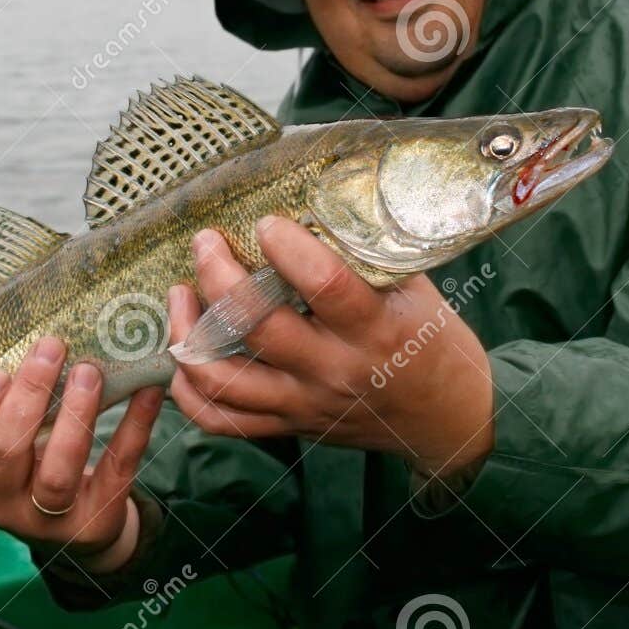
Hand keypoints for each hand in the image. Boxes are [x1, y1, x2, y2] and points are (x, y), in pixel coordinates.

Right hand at [0, 336, 163, 572]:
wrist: (77, 525)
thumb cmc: (32, 466)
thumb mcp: (5, 443)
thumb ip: (7, 404)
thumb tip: (33, 335)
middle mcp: (4, 506)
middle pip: (6, 453)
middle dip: (28, 397)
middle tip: (50, 349)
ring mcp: (50, 519)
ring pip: (58, 472)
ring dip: (74, 416)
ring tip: (88, 371)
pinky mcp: (97, 520)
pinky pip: (116, 470)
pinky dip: (133, 428)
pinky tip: (146, 392)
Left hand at [168, 216, 494, 476]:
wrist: (448, 421)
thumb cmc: (431, 342)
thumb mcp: (414, 291)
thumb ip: (366, 255)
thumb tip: (313, 201)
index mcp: (376, 329)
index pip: (325, 286)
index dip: (287, 247)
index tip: (267, 222)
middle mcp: (335, 370)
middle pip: (258, 328)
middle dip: (218, 277)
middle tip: (205, 243)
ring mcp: (306, 403)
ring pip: (225, 380)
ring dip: (189, 333)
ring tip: (180, 294)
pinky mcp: (289, 426)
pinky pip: (222, 420)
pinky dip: (189, 390)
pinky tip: (182, 353)